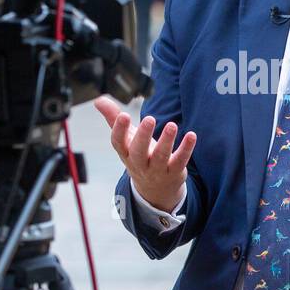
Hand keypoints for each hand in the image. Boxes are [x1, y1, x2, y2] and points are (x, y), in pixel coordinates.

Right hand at [93, 97, 196, 212]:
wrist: (154, 189)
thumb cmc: (138, 156)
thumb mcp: (126, 139)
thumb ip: (113, 119)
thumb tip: (98, 100)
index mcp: (125, 153)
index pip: (118, 143)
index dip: (119, 130)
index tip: (122, 115)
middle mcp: (140, 163)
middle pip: (139, 152)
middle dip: (143, 136)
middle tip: (149, 119)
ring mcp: (157, 169)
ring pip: (161, 157)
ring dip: (166, 141)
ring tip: (171, 125)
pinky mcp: (174, 172)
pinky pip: (180, 161)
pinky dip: (186, 148)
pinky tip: (191, 135)